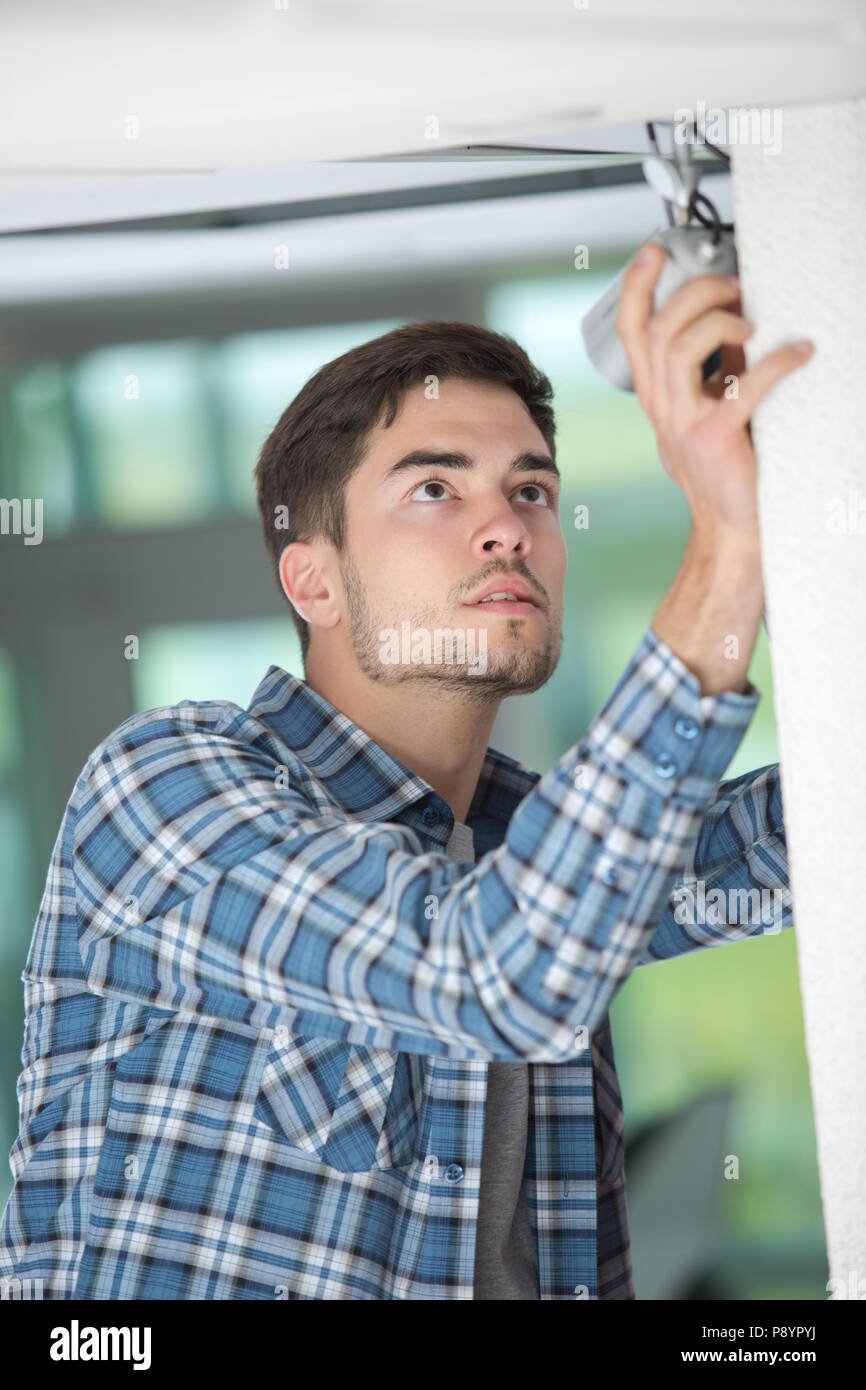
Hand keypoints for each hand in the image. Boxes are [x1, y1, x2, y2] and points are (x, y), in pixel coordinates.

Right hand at [617, 242, 813, 541]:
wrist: (731, 527)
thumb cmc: (723, 471)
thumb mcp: (706, 411)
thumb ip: (713, 370)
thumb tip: (737, 323)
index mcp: (657, 394)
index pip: (632, 330)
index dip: (637, 286)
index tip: (654, 253)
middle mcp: (661, 405)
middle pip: (659, 327)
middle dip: (698, 293)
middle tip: (735, 290)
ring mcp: (682, 424)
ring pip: (679, 348)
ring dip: (721, 322)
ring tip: (752, 325)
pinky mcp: (713, 439)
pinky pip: (739, 388)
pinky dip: (776, 363)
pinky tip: (799, 354)